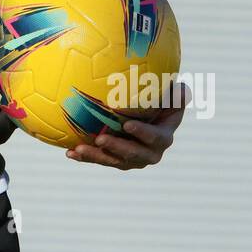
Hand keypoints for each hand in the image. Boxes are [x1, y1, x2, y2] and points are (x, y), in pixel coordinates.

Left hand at [65, 82, 189, 169]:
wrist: (143, 115)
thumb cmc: (158, 101)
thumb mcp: (169, 97)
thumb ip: (175, 95)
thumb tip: (182, 90)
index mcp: (163, 138)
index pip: (155, 138)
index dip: (143, 133)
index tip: (127, 124)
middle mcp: (149, 153)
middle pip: (134, 155)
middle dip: (117, 148)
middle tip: (101, 138)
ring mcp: (131, 159)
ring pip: (114, 161)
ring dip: (97, 156)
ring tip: (80, 148)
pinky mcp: (115, 160)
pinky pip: (100, 160)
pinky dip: (85, 157)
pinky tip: (70, 153)